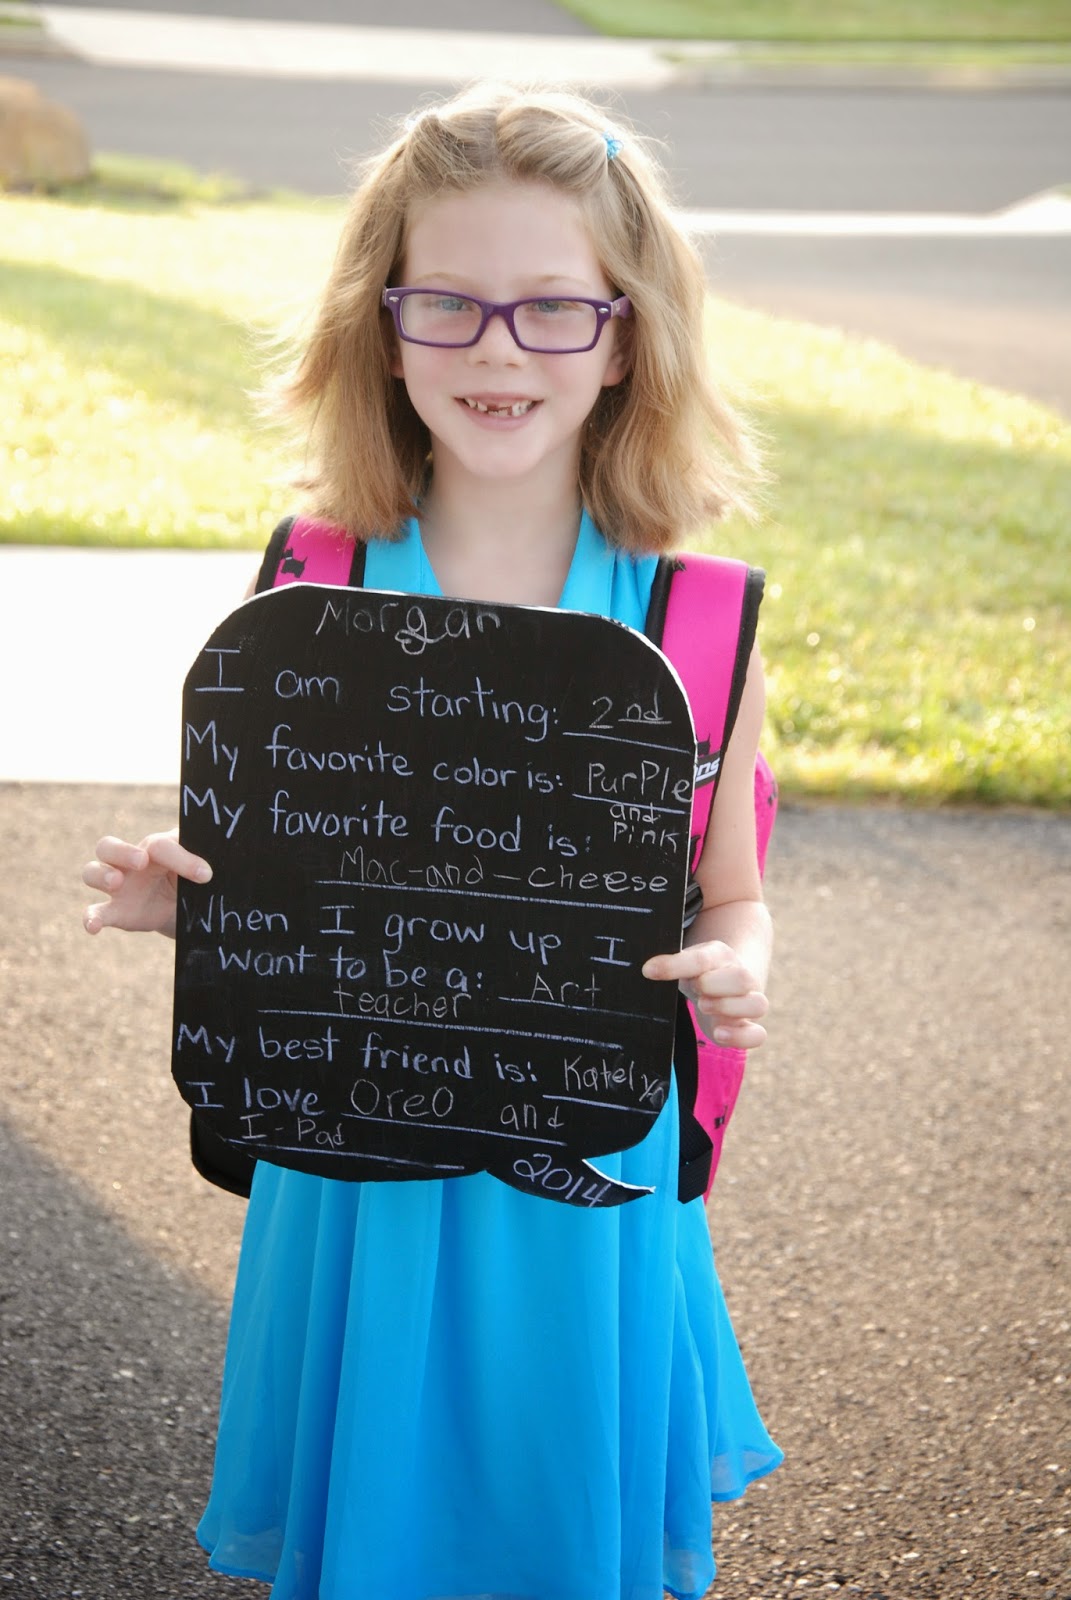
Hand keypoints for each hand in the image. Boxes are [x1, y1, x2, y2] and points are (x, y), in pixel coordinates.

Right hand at [82, 831, 211, 938]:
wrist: (182, 905)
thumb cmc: (188, 877)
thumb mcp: (197, 868)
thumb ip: (199, 862)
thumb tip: (207, 871)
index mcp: (153, 847)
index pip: (159, 846)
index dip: (182, 859)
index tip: (205, 875)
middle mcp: (129, 863)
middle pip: (108, 846)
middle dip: (122, 851)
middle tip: (142, 861)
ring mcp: (118, 886)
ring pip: (92, 872)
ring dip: (101, 875)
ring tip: (116, 882)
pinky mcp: (115, 911)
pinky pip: (95, 912)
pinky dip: (90, 918)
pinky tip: (92, 927)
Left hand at [642, 941, 768, 1049]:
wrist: (720, 984)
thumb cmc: (698, 973)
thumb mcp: (683, 964)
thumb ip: (670, 965)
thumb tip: (648, 969)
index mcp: (720, 957)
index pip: (702, 959)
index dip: (676, 966)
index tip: (649, 971)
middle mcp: (740, 978)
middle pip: (744, 978)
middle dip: (714, 986)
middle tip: (695, 991)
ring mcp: (747, 1003)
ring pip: (759, 1005)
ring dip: (729, 1008)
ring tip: (705, 1007)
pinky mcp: (747, 1027)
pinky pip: (759, 1035)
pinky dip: (741, 1037)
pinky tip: (719, 1034)